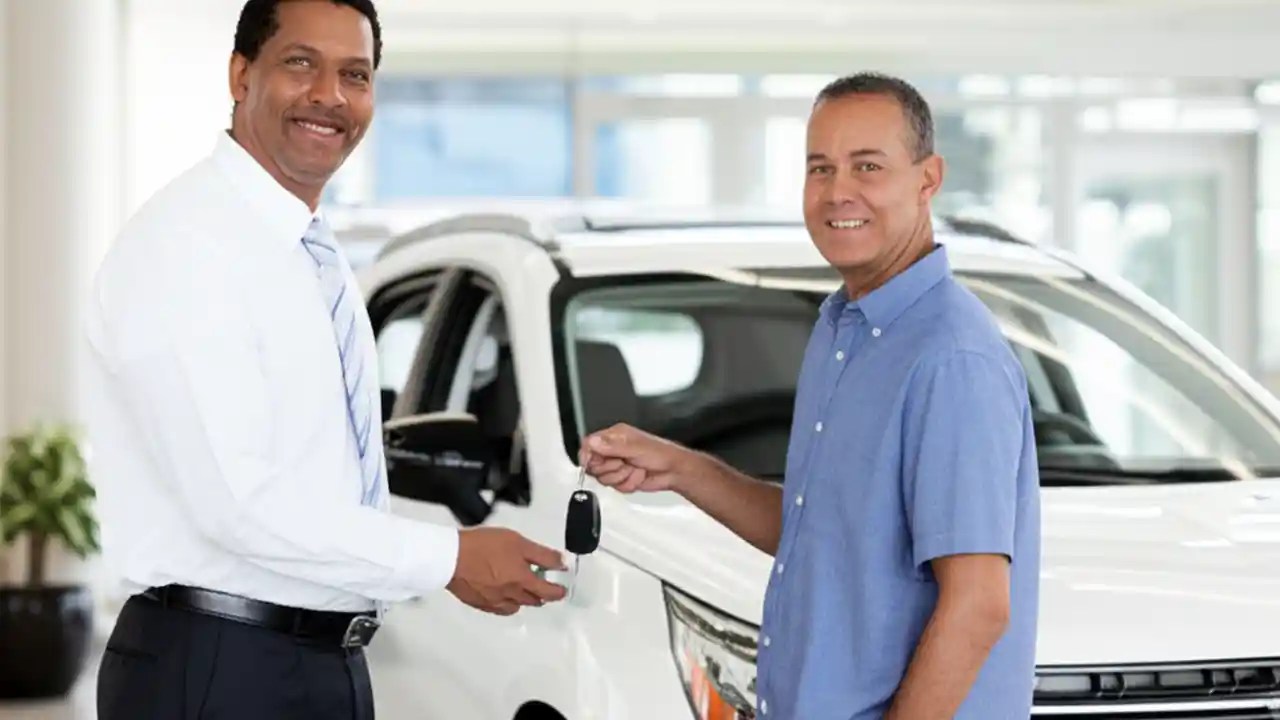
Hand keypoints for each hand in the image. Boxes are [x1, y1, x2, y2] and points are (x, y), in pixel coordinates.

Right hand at [446, 527, 567, 615]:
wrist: (451, 557)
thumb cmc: (485, 546)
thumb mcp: (518, 542)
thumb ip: (542, 555)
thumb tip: (561, 563)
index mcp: (523, 581)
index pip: (549, 591)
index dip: (558, 591)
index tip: (563, 589)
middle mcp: (512, 596)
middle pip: (534, 600)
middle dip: (542, 594)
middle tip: (544, 585)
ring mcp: (495, 602)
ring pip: (518, 606)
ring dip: (525, 599)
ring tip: (524, 588)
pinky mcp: (480, 604)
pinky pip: (501, 609)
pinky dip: (508, 604)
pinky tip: (505, 596)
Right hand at [579, 424, 694, 493]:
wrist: (674, 471)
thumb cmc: (661, 454)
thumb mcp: (636, 446)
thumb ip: (613, 445)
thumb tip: (593, 442)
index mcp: (614, 436)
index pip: (588, 445)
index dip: (589, 457)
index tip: (595, 463)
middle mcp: (612, 450)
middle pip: (593, 465)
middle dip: (611, 468)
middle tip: (625, 463)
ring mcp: (616, 465)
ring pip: (603, 478)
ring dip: (622, 477)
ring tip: (635, 469)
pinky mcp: (621, 478)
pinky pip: (614, 487)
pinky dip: (628, 484)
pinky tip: (637, 476)